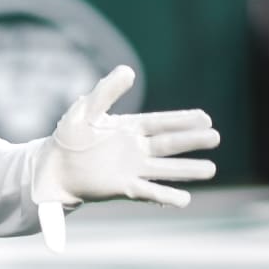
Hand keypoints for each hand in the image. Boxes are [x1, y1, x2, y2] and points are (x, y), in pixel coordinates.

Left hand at [31, 65, 220, 252]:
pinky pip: (150, 192)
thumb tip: (128, 70)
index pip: (161, 123)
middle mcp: (136, 149)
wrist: (53, 167)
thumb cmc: (69, 136)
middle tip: (215, 137)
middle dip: (191, 141)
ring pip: (166, 170)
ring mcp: (133, 169)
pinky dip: (167, 196)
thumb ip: (106, 91)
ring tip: (211, 169)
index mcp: (129, 128)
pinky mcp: (125, 188)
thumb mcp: (86, 109)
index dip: (182, 121)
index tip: (205, 118)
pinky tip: (185, 198)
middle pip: (168, 145)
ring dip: (187, 170)